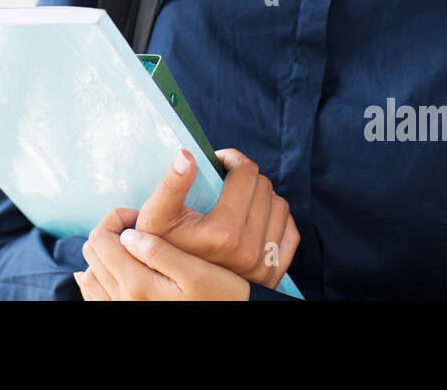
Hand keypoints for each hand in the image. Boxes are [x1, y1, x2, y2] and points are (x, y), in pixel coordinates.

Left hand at [76, 206, 250, 299]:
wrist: (230, 321)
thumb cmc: (220, 297)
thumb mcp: (198, 273)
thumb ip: (160, 251)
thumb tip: (128, 234)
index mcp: (137, 284)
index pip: (102, 237)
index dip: (119, 217)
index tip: (142, 215)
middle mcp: (122, 300)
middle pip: (93, 251)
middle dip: (112, 231)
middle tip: (139, 228)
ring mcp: (120, 310)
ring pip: (90, 272)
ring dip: (106, 252)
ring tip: (133, 247)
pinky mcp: (122, 314)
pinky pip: (94, 294)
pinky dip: (98, 276)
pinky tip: (117, 268)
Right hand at [135, 147, 299, 287]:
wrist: (177, 291)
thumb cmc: (162, 249)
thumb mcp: (156, 217)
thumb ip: (171, 185)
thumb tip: (187, 155)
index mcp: (224, 233)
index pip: (246, 173)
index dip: (232, 159)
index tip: (219, 162)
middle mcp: (249, 250)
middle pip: (264, 186)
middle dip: (245, 176)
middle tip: (226, 180)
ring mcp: (264, 264)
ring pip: (280, 205)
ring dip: (261, 196)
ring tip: (239, 199)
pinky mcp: (274, 273)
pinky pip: (290, 232)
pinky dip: (275, 219)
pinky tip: (254, 218)